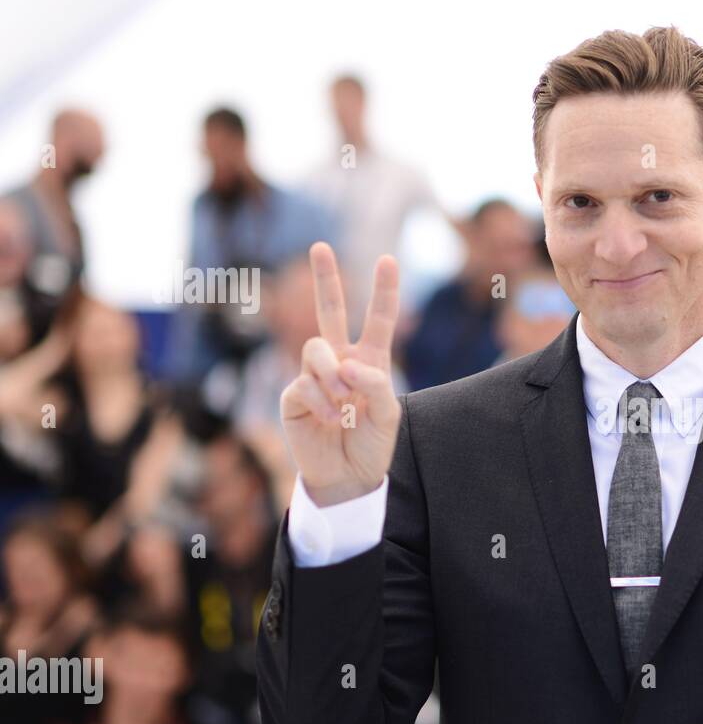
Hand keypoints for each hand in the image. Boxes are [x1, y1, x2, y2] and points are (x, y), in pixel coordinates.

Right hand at [281, 243, 400, 505]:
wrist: (347, 477)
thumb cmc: (371, 444)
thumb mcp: (388, 415)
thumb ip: (375, 384)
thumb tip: (346, 362)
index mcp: (369, 361)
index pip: (377, 320)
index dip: (383, 291)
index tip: (388, 259)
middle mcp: (340, 362)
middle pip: (330, 312)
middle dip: (326, 279)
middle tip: (320, 246)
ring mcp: (314, 376)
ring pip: (316, 349)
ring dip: (332, 375)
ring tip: (343, 402)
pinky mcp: (293, 395)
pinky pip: (304, 383)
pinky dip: (322, 401)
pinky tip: (332, 419)